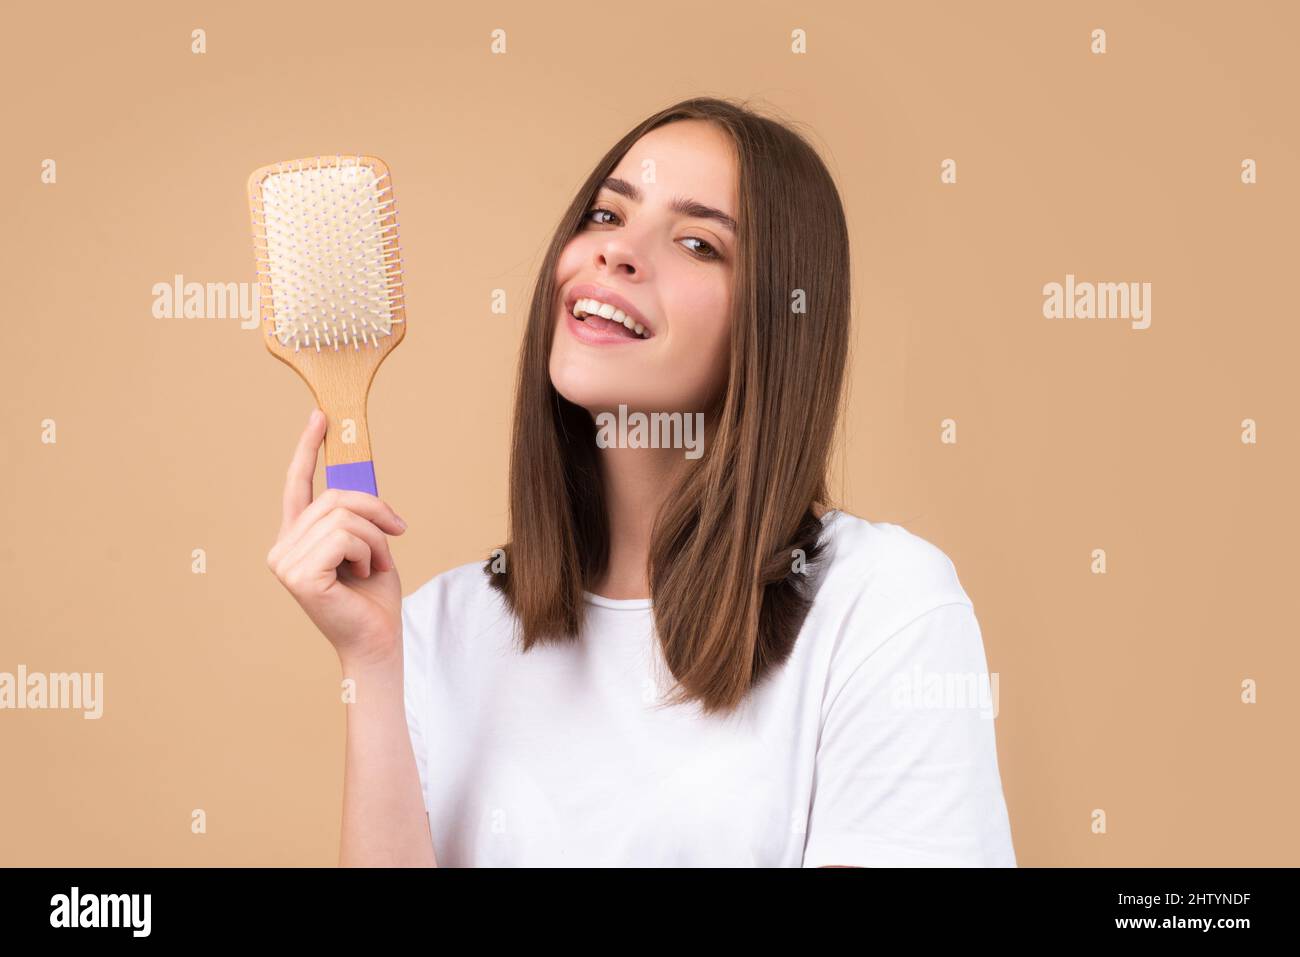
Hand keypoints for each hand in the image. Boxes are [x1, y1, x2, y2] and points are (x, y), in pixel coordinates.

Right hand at [266, 409, 406, 666]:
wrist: (378, 640)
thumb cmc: (373, 597)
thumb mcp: (369, 543)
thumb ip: (356, 514)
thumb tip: (358, 481)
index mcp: (295, 539)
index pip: (297, 485)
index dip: (307, 449)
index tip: (320, 417)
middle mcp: (282, 547)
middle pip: (335, 497)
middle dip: (375, 512)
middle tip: (396, 533)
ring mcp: (285, 561)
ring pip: (345, 517)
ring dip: (376, 539)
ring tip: (376, 565)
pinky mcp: (299, 575)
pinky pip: (347, 537)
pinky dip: (370, 553)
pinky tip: (366, 575)